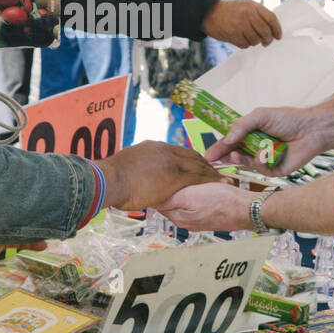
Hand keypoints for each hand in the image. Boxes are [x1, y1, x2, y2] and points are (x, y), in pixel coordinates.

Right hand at [96, 141, 226, 210]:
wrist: (109, 180)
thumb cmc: (111, 178)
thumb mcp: (126, 166)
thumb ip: (138, 168)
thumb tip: (137, 174)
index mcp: (154, 148)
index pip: (178, 152)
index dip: (191, 159)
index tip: (198, 165)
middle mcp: (165, 152)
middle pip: (192, 156)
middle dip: (205, 164)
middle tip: (215, 172)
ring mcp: (171, 163)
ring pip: (198, 165)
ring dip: (212, 172)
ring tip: (223, 179)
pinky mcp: (174, 178)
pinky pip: (199, 178)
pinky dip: (212, 180)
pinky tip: (221, 185)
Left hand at [156, 183, 255, 232]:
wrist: (246, 208)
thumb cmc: (222, 201)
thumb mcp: (190, 196)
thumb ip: (170, 199)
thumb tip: (152, 199)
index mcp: (178, 217)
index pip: (159, 202)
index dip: (158, 187)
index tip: (157, 175)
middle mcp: (185, 221)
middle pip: (170, 202)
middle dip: (170, 189)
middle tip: (171, 173)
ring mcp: (196, 219)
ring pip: (183, 201)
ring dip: (184, 190)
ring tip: (188, 178)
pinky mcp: (207, 215)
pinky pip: (195, 203)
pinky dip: (195, 193)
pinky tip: (201, 186)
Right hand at [201, 0, 281, 47]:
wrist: (209, 13)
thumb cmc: (229, 11)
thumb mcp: (246, 6)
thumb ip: (258, 14)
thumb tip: (272, 29)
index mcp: (253, 6)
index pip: (271, 18)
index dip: (277, 29)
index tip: (278, 36)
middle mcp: (248, 14)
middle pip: (265, 31)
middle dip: (268, 39)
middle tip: (266, 42)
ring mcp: (240, 24)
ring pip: (256, 40)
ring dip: (255, 42)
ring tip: (250, 38)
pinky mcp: (232, 34)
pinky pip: (245, 45)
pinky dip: (245, 45)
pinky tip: (241, 39)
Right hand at [203, 104, 332, 174]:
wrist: (311, 129)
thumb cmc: (287, 119)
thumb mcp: (260, 116)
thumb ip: (241, 126)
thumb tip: (226, 139)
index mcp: (250, 134)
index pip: (229, 143)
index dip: (218, 148)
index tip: (207, 155)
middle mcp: (255, 148)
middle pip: (233, 155)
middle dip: (224, 157)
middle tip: (214, 159)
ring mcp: (264, 160)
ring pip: (244, 164)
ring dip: (239, 159)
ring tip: (236, 155)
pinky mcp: (274, 170)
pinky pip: (260, 169)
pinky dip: (259, 161)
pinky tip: (263, 154)